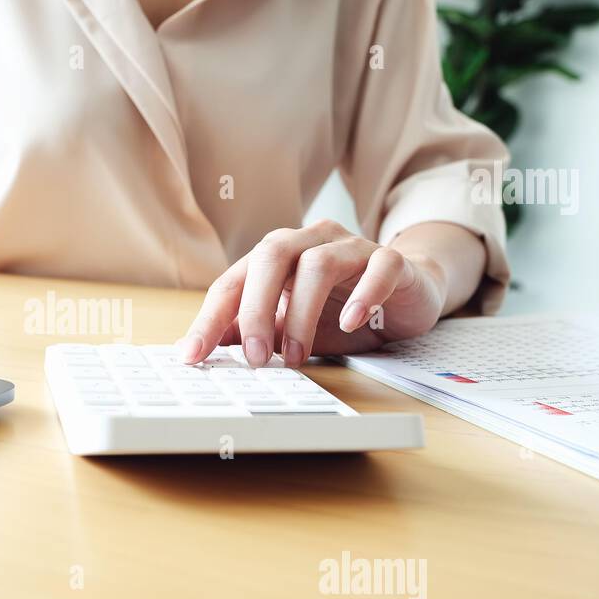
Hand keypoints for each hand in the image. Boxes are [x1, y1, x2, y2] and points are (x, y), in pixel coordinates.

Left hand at [177, 219, 447, 366]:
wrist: (405, 296)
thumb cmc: (340, 310)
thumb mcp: (287, 328)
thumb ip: (248, 333)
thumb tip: (200, 351)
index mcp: (274, 257)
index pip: (232, 283)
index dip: (209, 319)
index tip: (192, 356)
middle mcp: (308, 242)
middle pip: (270, 257)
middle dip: (255, 310)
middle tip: (254, 357)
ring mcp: (350, 247)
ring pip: (317, 264)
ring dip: (302, 314)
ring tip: (296, 356)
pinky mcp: (390, 260)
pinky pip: (378, 268)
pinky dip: (363, 295)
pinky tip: (350, 322)